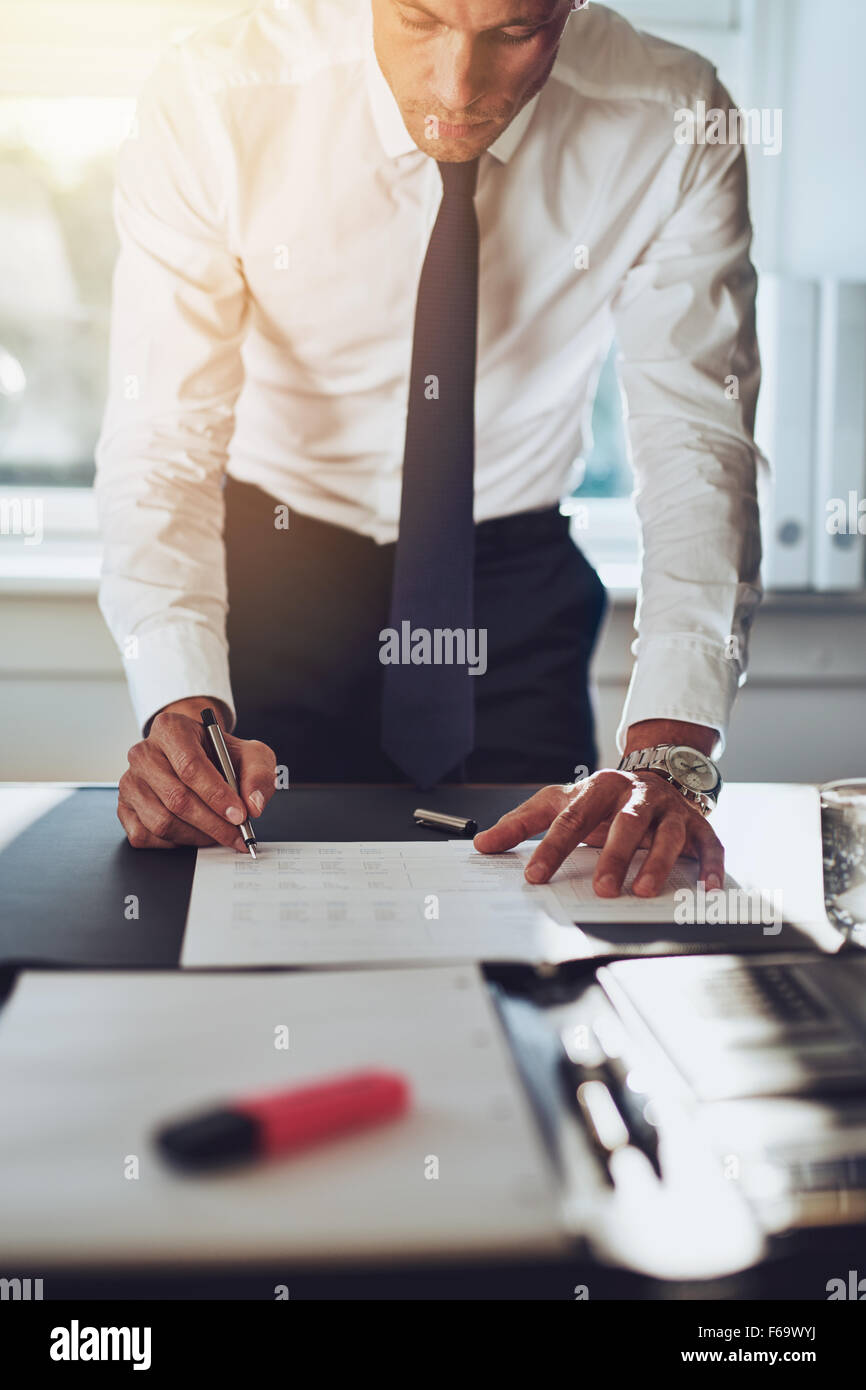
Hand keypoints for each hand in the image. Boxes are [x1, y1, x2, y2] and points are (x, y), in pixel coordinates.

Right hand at [117, 697, 276, 849]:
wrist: (199, 758)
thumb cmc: (220, 755)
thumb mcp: (250, 753)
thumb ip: (259, 773)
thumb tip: (254, 804)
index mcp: (170, 729)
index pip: (190, 765)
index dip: (216, 795)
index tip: (239, 815)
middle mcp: (143, 753)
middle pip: (176, 798)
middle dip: (213, 823)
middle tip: (237, 833)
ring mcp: (129, 782)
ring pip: (161, 821)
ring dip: (197, 836)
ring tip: (219, 834)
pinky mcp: (124, 808)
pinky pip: (145, 836)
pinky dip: (175, 843)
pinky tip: (194, 833)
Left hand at [473, 769, 723, 896]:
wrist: (656, 774)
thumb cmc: (602, 800)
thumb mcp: (560, 802)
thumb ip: (522, 824)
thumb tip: (483, 844)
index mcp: (600, 787)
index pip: (572, 819)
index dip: (552, 848)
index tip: (535, 876)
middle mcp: (638, 795)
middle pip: (626, 823)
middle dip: (615, 856)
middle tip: (602, 889)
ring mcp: (670, 810)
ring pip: (668, 834)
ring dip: (657, 862)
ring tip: (644, 891)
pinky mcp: (698, 826)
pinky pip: (709, 846)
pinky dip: (711, 868)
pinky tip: (707, 891)